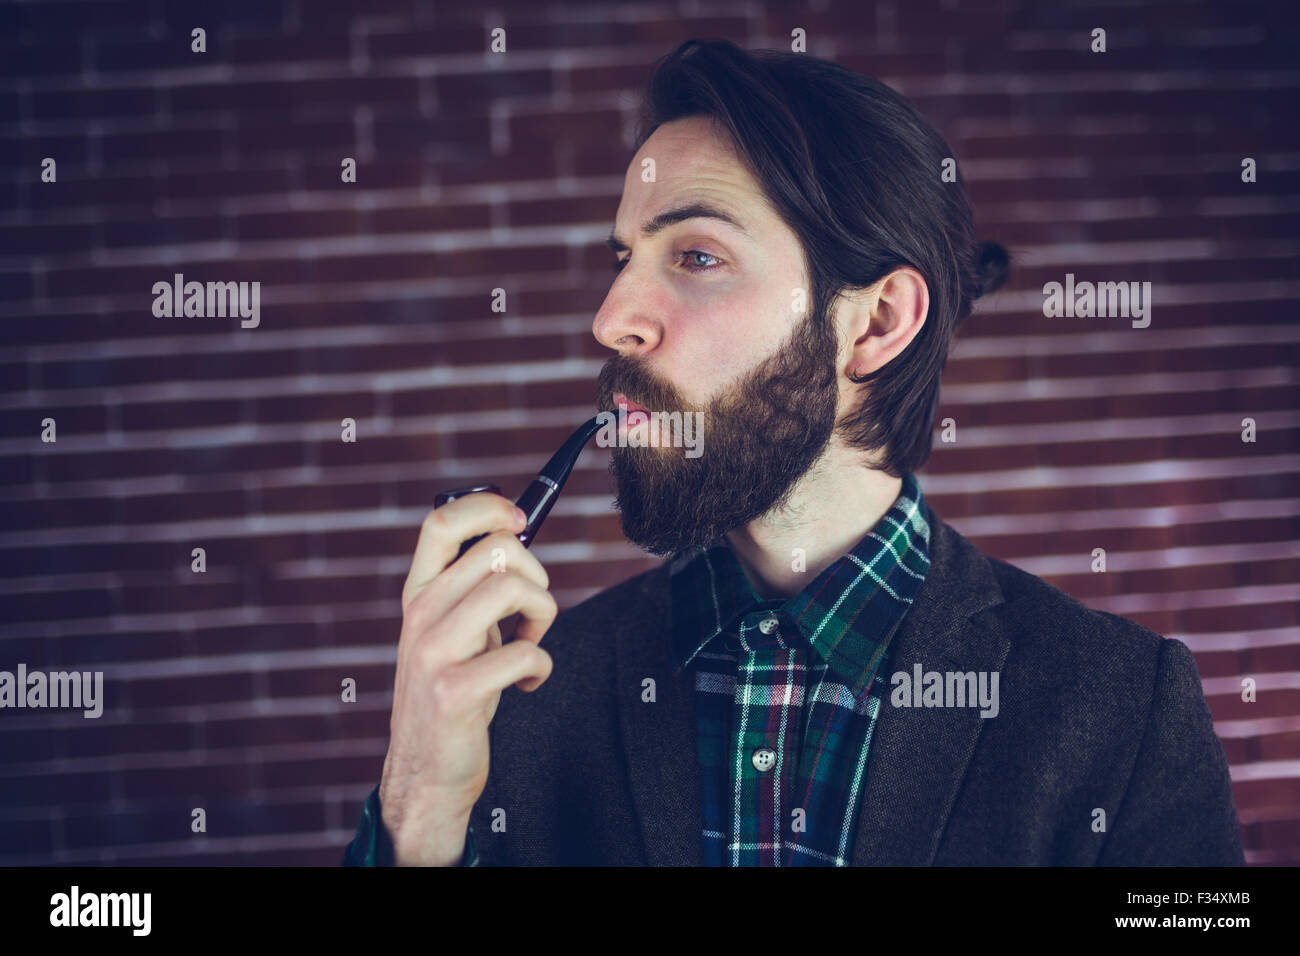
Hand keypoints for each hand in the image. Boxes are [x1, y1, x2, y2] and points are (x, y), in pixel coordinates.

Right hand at [378, 492, 557, 864]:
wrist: (425, 773)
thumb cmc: (454, 693)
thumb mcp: (453, 631)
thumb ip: (473, 590)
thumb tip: (517, 536)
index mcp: (418, 594)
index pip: (441, 523)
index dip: (487, 508)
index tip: (520, 520)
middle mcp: (419, 616)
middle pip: (497, 549)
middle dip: (537, 573)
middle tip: (533, 611)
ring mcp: (433, 653)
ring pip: (512, 588)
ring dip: (543, 612)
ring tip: (533, 640)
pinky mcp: (454, 692)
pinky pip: (525, 652)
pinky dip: (542, 666)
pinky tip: (528, 683)